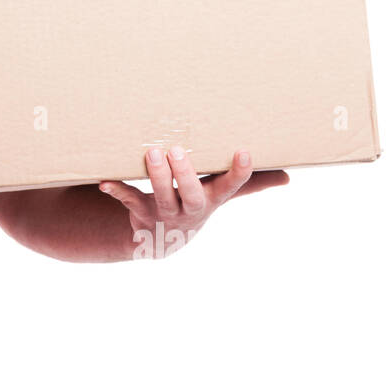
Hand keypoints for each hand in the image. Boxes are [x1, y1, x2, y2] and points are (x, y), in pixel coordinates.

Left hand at [99, 147, 289, 255]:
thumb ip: (250, 185)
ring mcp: (165, 212)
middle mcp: (190, 208)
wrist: (162, 242)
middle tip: (177, 149)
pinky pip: (129, 201)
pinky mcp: (140, 212)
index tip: (244, 151)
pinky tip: (104, 182)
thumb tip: (287, 176)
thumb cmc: (195, 206)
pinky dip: (117, 190)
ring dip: (156, 175)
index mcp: (212, 199)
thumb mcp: (222, 197)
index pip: (231, 187)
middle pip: (191, 193)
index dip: (239, 172)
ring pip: (161, 195)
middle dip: (185, 174)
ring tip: (152, 152)